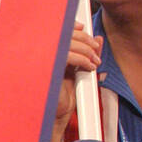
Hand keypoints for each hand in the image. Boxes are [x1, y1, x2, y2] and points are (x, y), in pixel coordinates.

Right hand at [51, 22, 101, 141]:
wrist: (56, 114)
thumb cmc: (63, 96)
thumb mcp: (78, 70)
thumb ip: (87, 54)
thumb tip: (97, 39)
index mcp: (48, 53)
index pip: (59, 31)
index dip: (72, 26)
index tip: (83, 28)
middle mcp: (44, 54)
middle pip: (64, 33)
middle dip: (84, 39)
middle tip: (95, 48)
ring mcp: (45, 61)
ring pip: (67, 42)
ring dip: (86, 50)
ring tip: (94, 60)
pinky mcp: (48, 69)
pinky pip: (67, 55)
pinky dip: (82, 59)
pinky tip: (88, 66)